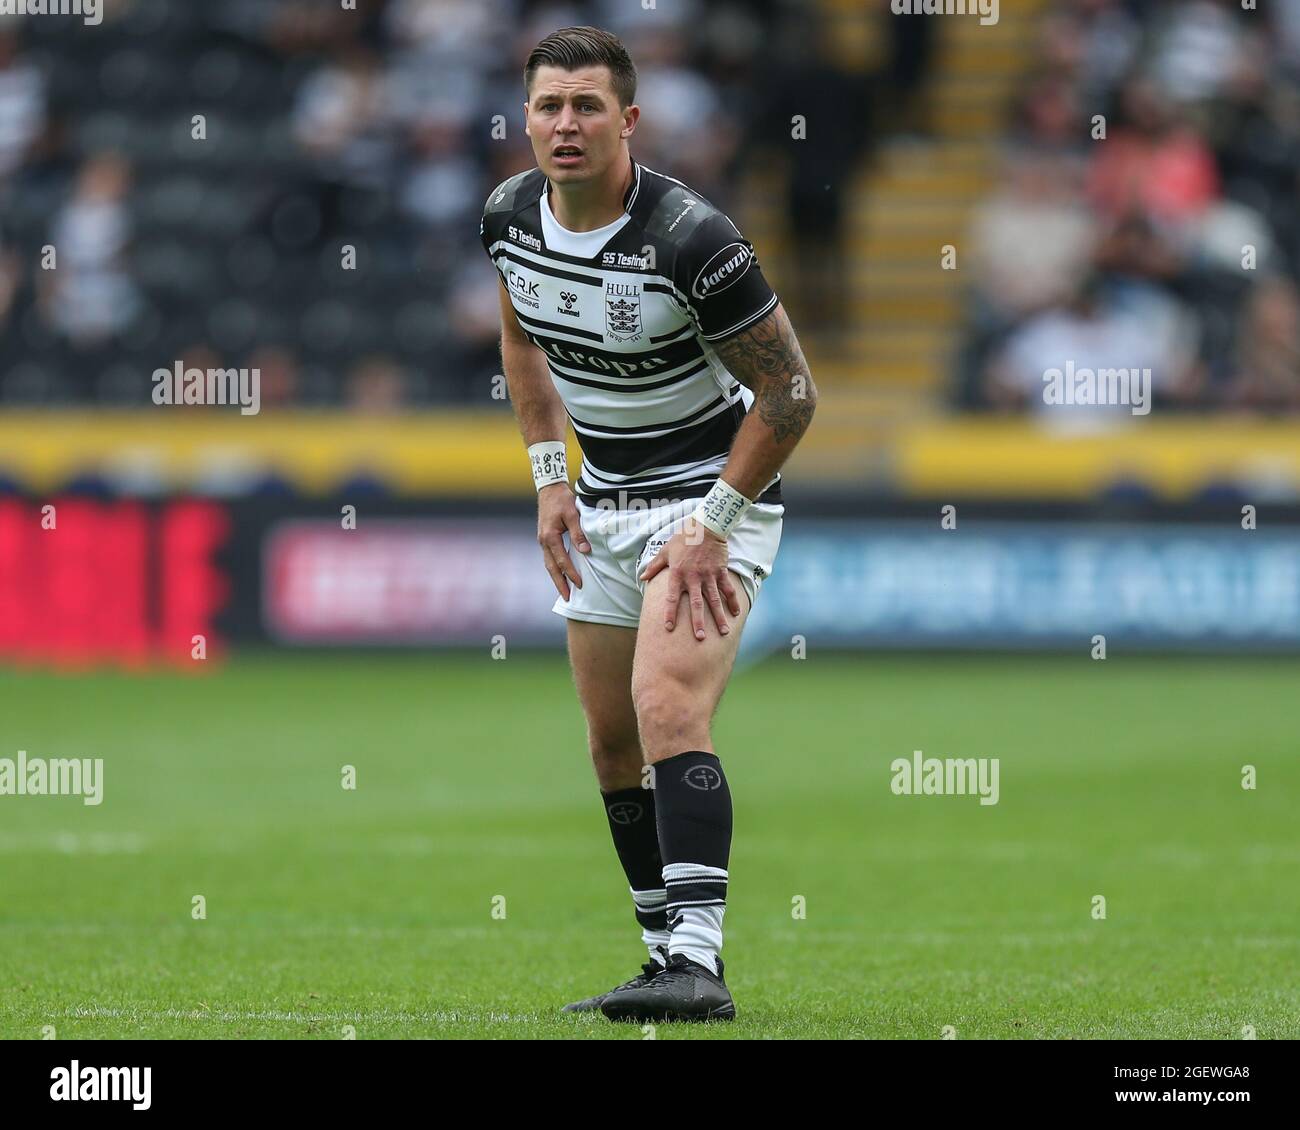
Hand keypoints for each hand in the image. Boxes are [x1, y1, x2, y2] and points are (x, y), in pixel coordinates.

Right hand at [537, 483, 588, 598]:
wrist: (549, 489)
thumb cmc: (562, 499)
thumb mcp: (573, 514)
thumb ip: (578, 533)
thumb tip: (585, 551)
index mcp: (550, 537)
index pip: (562, 560)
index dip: (571, 573)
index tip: (580, 584)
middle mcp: (543, 541)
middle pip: (551, 568)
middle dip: (559, 584)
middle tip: (567, 598)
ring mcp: (542, 540)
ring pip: (549, 564)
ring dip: (556, 578)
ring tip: (564, 591)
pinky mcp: (545, 538)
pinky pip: (549, 558)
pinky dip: (555, 568)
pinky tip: (561, 574)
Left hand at [638, 519, 742, 639]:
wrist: (706, 526)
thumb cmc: (683, 538)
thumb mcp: (665, 551)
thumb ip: (654, 566)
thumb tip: (642, 577)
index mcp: (678, 574)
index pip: (672, 598)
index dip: (670, 613)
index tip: (669, 628)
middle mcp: (693, 577)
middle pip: (696, 604)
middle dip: (698, 622)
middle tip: (700, 638)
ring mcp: (709, 575)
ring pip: (714, 600)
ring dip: (718, 617)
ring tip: (724, 632)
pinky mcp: (721, 572)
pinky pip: (727, 589)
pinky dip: (733, 601)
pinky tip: (736, 613)